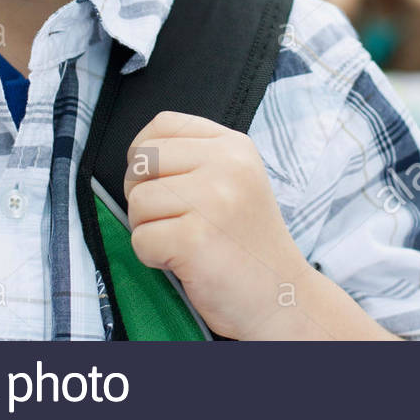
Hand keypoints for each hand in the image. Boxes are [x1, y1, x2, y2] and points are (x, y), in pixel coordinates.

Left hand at [123, 111, 313, 339]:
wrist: (281, 295)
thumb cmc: (246, 242)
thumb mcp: (236, 179)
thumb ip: (195, 158)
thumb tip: (138, 157)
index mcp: (234, 146)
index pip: (163, 124)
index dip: (145, 153)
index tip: (158, 180)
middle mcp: (227, 165)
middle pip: (142, 160)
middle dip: (142, 193)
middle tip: (172, 218)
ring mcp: (212, 201)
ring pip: (137, 201)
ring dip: (148, 228)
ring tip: (183, 241)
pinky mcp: (195, 239)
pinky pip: (140, 239)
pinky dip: (152, 257)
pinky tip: (184, 261)